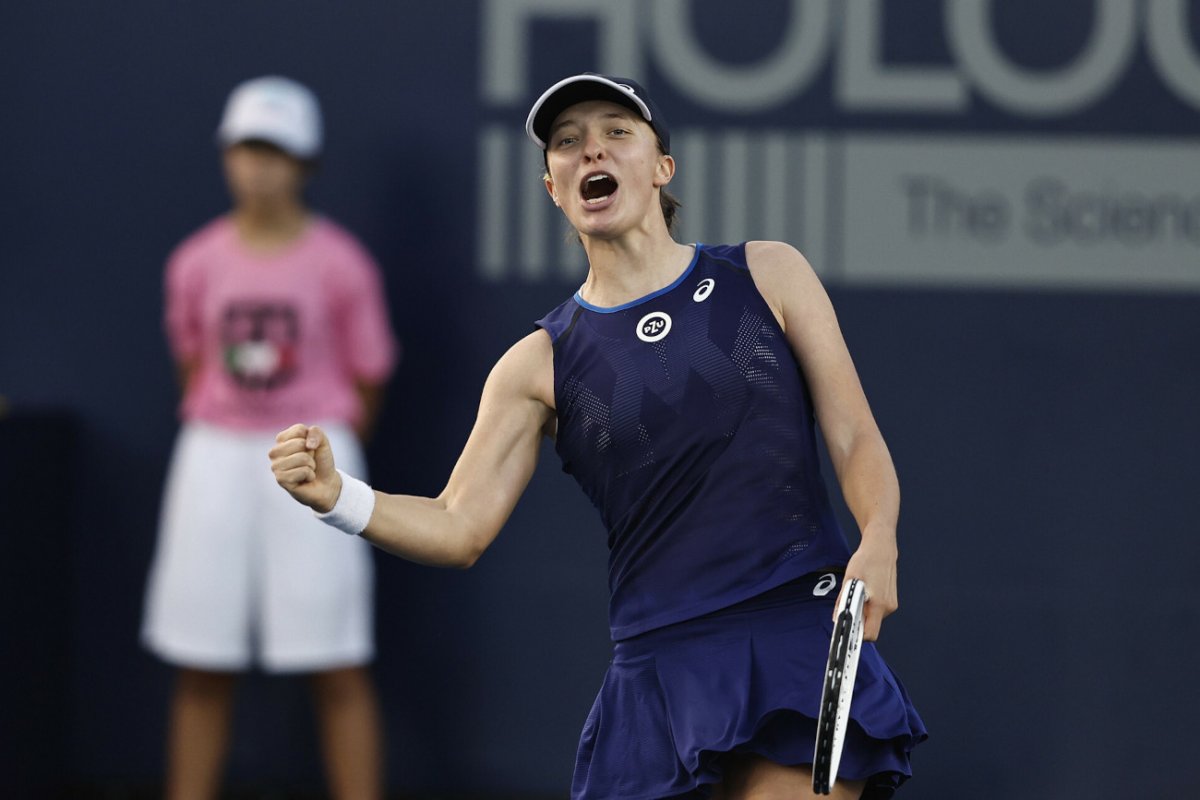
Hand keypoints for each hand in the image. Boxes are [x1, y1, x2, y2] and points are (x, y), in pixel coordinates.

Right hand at [269, 424, 341, 512]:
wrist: (326, 483)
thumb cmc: (320, 461)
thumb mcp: (322, 441)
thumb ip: (316, 432)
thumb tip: (308, 444)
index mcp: (282, 439)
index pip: (299, 430)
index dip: (312, 440)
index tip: (311, 449)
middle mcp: (275, 452)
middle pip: (299, 443)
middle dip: (311, 453)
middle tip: (309, 462)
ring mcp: (276, 466)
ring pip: (301, 458)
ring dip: (311, 465)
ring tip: (308, 470)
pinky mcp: (281, 479)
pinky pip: (303, 471)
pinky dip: (310, 475)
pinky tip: (305, 479)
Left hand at [841, 526, 898, 641]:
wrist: (881, 548)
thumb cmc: (866, 561)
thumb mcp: (849, 580)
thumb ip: (843, 602)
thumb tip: (837, 619)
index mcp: (879, 604)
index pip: (870, 634)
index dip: (857, 635)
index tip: (847, 632)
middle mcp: (889, 607)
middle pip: (871, 627)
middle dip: (858, 621)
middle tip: (847, 609)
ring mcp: (891, 603)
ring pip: (873, 618)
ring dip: (862, 611)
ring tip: (857, 594)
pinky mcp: (891, 599)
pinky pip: (876, 610)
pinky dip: (868, 606)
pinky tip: (864, 591)